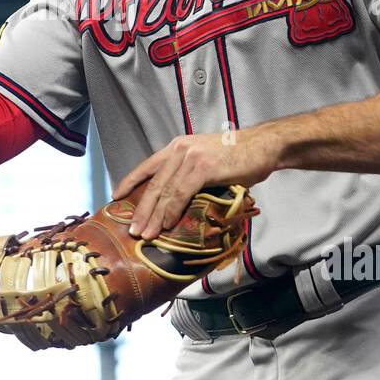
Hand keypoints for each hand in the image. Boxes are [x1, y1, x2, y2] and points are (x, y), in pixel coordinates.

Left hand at [111, 127, 280, 239]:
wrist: (263, 146)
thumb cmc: (238, 156)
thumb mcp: (207, 159)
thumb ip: (189, 174)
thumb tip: (178, 200)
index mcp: (178, 147)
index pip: (147, 166)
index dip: (130, 181)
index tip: (116, 196)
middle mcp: (180, 150)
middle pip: (154, 184)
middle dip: (141, 210)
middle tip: (134, 231)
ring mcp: (191, 158)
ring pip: (165, 191)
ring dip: (155, 216)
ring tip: (147, 234)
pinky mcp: (203, 168)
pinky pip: (182, 193)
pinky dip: (173, 211)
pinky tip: (167, 224)